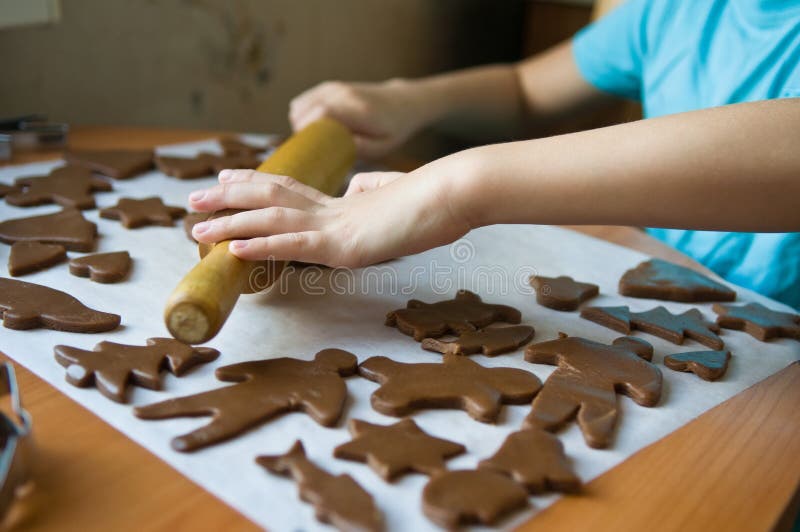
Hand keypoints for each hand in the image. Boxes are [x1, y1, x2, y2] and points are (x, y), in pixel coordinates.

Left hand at [188, 167, 469, 267]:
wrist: (455, 193)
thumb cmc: (434, 199)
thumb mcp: (395, 196)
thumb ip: (371, 192)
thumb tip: (359, 188)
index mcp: (342, 201)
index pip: (289, 188)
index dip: (254, 183)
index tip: (226, 178)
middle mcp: (331, 209)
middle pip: (269, 197)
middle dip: (228, 198)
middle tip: (195, 198)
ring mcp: (335, 226)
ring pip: (271, 220)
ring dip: (230, 224)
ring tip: (197, 226)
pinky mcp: (343, 245)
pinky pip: (292, 245)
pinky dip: (260, 246)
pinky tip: (233, 248)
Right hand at [289, 79, 430, 159]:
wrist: (403, 102)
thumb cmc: (394, 129)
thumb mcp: (384, 145)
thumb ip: (361, 148)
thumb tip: (335, 149)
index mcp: (357, 110)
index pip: (321, 114)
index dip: (307, 132)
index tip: (308, 150)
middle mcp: (343, 94)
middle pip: (304, 110)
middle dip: (301, 133)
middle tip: (311, 151)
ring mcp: (334, 87)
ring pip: (299, 106)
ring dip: (299, 124)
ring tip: (313, 140)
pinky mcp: (329, 87)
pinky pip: (302, 101)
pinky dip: (301, 115)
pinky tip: (312, 128)